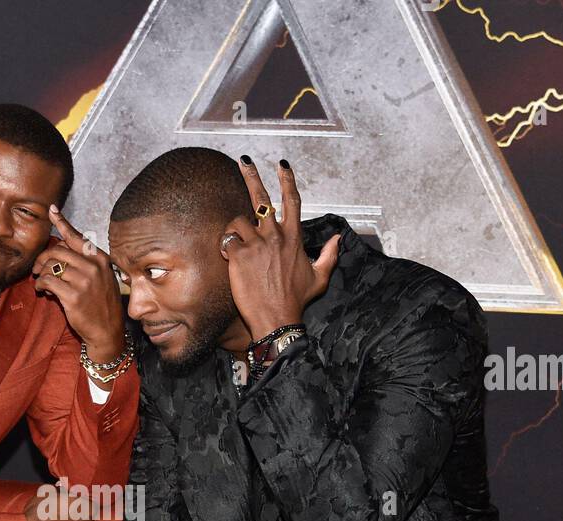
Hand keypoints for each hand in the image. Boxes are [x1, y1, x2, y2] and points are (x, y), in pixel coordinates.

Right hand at [23, 487, 92, 520]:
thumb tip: (60, 491)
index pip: (90, 503)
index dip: (79, 501)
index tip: (69, 499)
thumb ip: (60, 491)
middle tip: (59, 511)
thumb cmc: (40, 512)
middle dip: (74, 515)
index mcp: (87, 510)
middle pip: (84, 519)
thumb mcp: (49, 493)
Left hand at [33, 206, 126, 361]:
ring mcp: (83, 281)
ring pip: (50, 266)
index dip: (62, 222)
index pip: (77, 237)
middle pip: (57, 251)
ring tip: (41, 282)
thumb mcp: (102, 278)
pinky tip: (41, 291)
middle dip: (42, 258)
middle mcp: (93, 267)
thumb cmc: (102, 304)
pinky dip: (40, 285)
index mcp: (100, 259)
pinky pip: (47, 281)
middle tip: (36, 268)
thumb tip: (62, 249)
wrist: (108, 331)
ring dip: (40, 274)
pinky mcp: (72, 296)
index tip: (51, 210)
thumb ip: (86, 263)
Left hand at [220, 157, 340, 339]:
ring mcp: (257, 245)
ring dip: (234, 228)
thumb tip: (338, 239)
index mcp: (294, 238)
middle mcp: (275, 236)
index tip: (282, 164)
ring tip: (234, 242)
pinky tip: (226, 256)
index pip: (292, 201)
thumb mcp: (320, 277)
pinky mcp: (239, 257)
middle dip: (252, 176)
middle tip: (245, 160)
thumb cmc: (297, 301)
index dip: (287, 179)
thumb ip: (330, 255)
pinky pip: (227, 240)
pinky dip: (224, 245)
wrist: (277, 319)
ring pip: (239, 221)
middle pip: (261, 198)